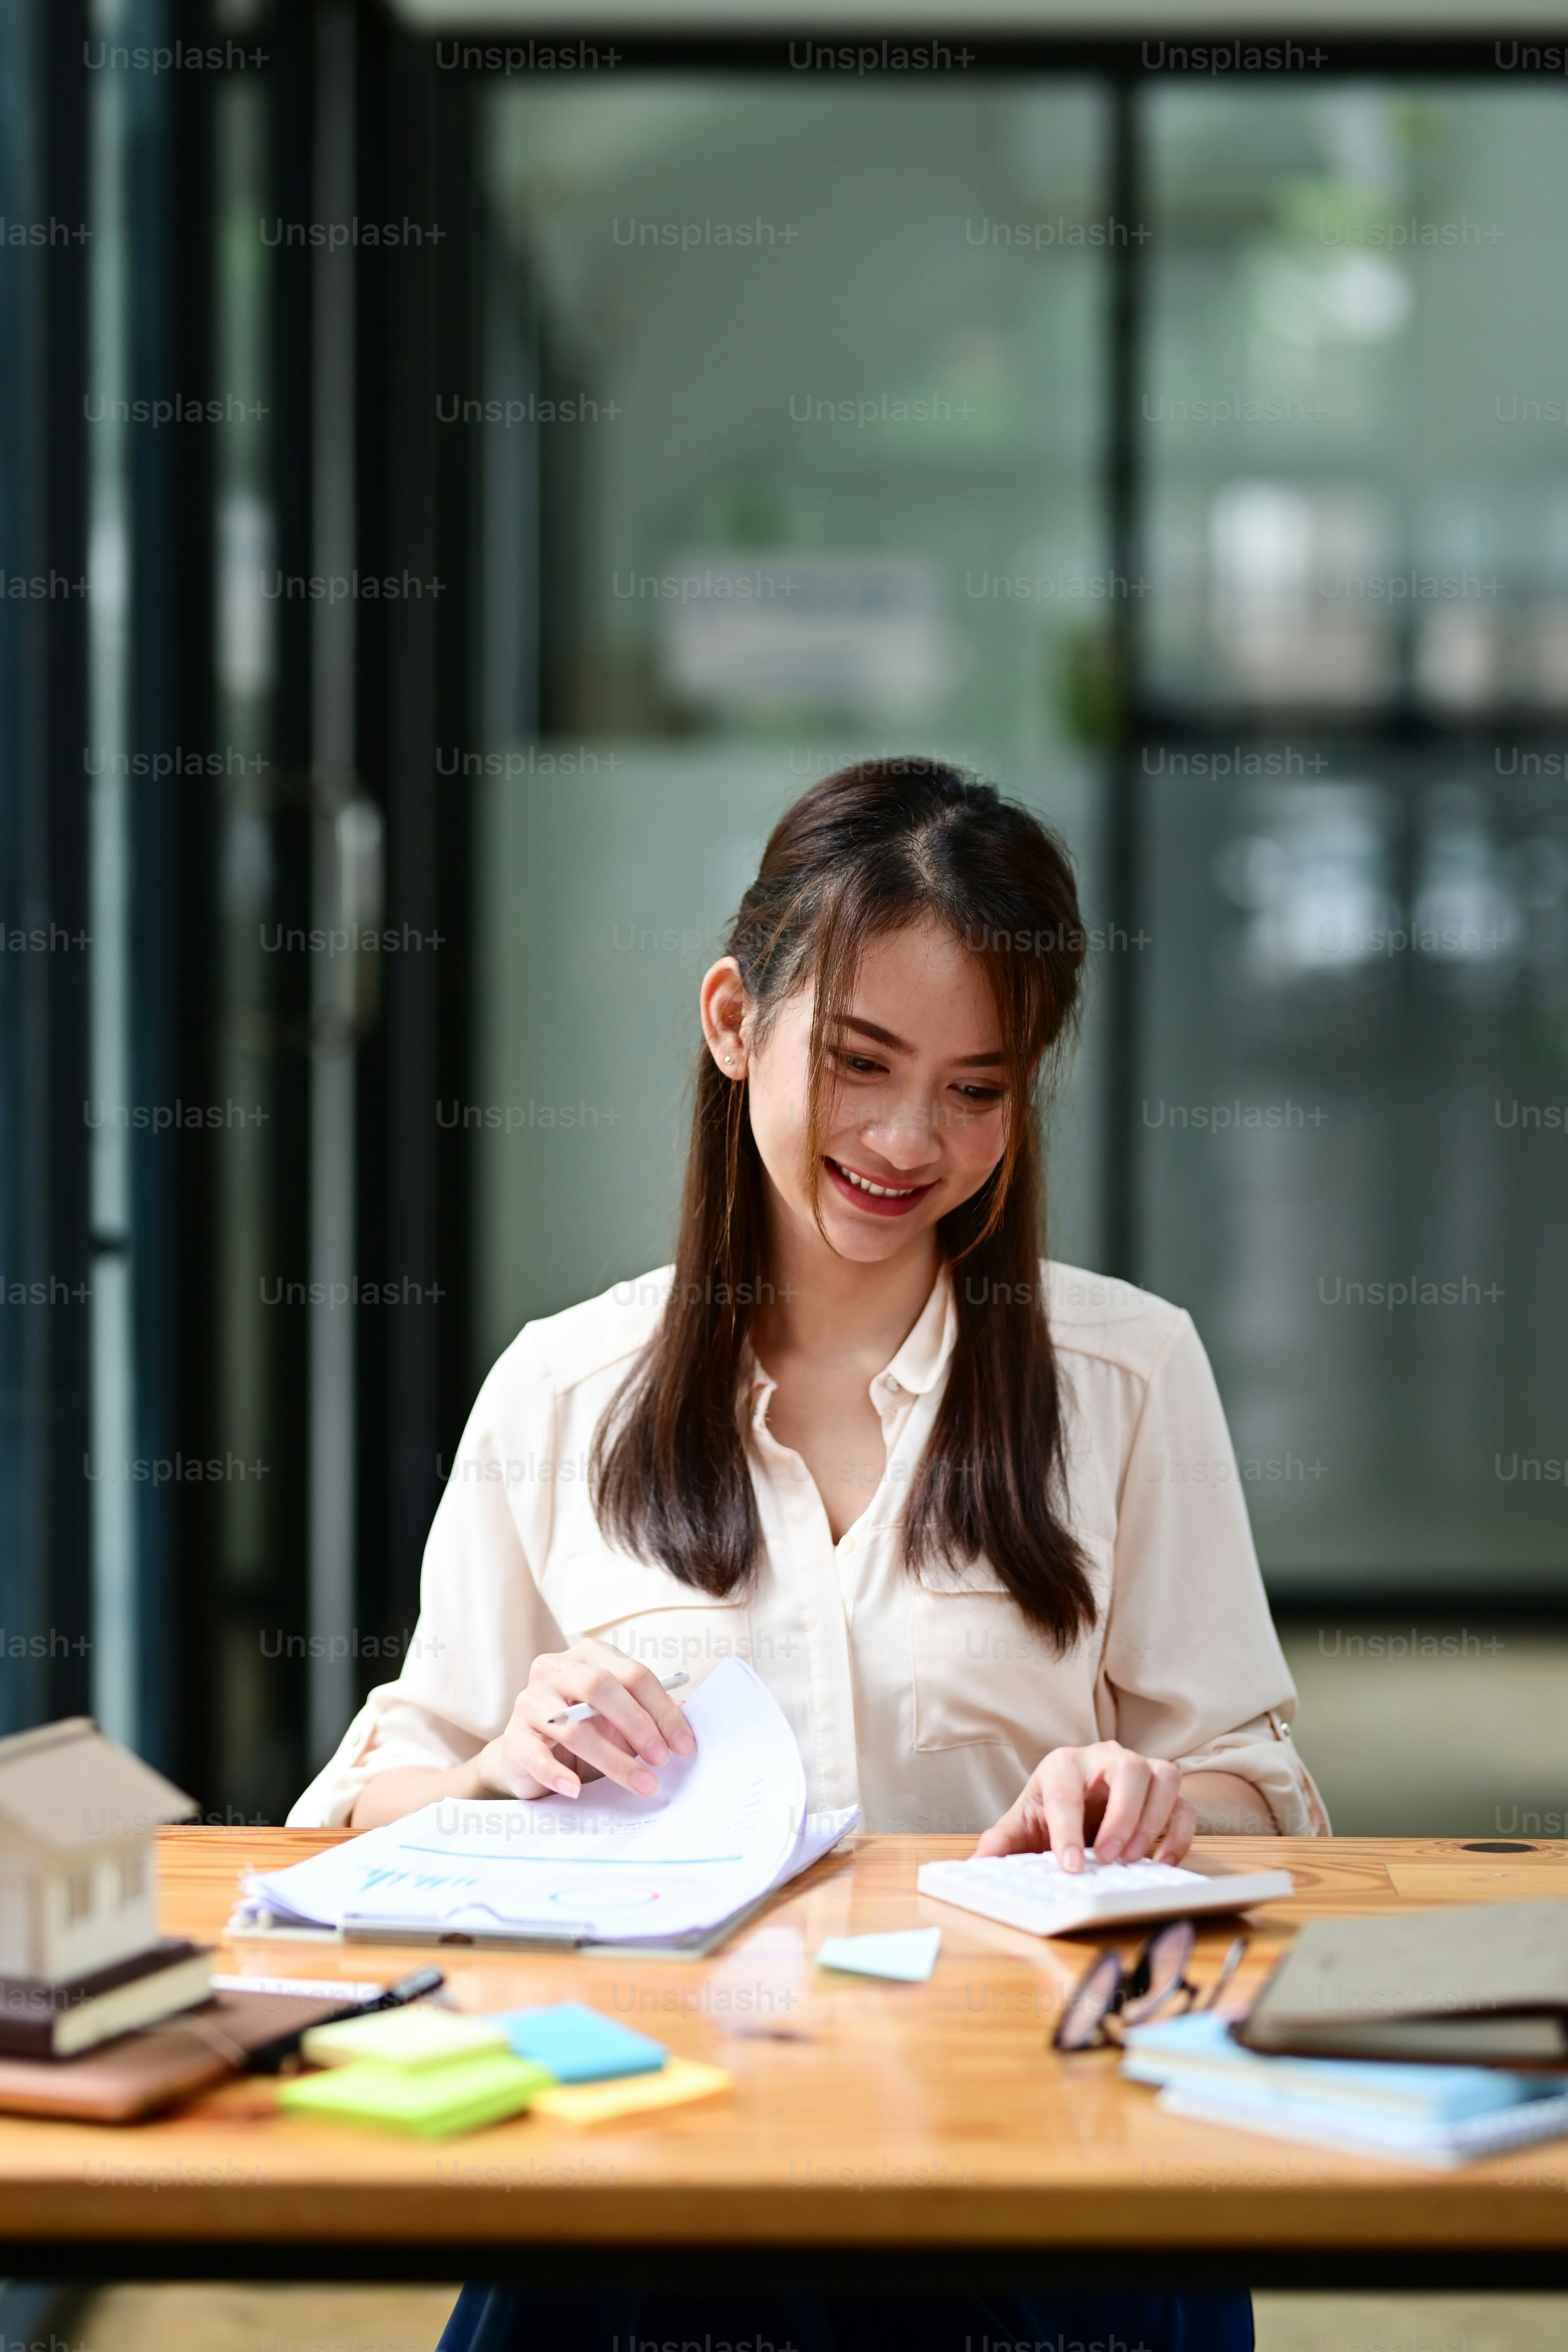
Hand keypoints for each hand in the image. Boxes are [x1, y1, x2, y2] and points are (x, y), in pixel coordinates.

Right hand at [475, 1638, 696, 1802]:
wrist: (529, 1754)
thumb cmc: (583, 1729)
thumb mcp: (618, 1717)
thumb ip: (650, 1713)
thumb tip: (689, 1717)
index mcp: (589, 1655)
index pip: (633, 1674)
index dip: (662, 1709)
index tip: (684, 1744)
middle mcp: (555, 1669)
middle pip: (601, 1688)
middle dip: (638, 1724)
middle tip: (662, 1758)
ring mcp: (530, 1700)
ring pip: (574, 1727)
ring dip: (613, 1759)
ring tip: (641, 1783)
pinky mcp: (513, 1735)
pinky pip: (535, 1754)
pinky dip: (557, 1773)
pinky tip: (575, 1788)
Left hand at [975, 1741, 1194, 1872]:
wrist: (1076, 1804)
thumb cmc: (1049, 1812)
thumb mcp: (1021, 1825)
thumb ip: (1000, 1843)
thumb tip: (979, 1863)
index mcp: (1063, 1764)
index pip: (1067, 1789)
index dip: (1067, 1828)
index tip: (1070, 1865)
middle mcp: (1106, 1759)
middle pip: (1129, 1767)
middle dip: (1121, 1815)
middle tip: (1107, 1858)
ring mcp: (1141, 1773)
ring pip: (1163, 1776)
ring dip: (1152, 1819)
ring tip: (1132, 1859)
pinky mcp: (1164, 1795)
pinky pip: (1185, 1806)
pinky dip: (1179, 1834)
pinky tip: (1161, 1862)